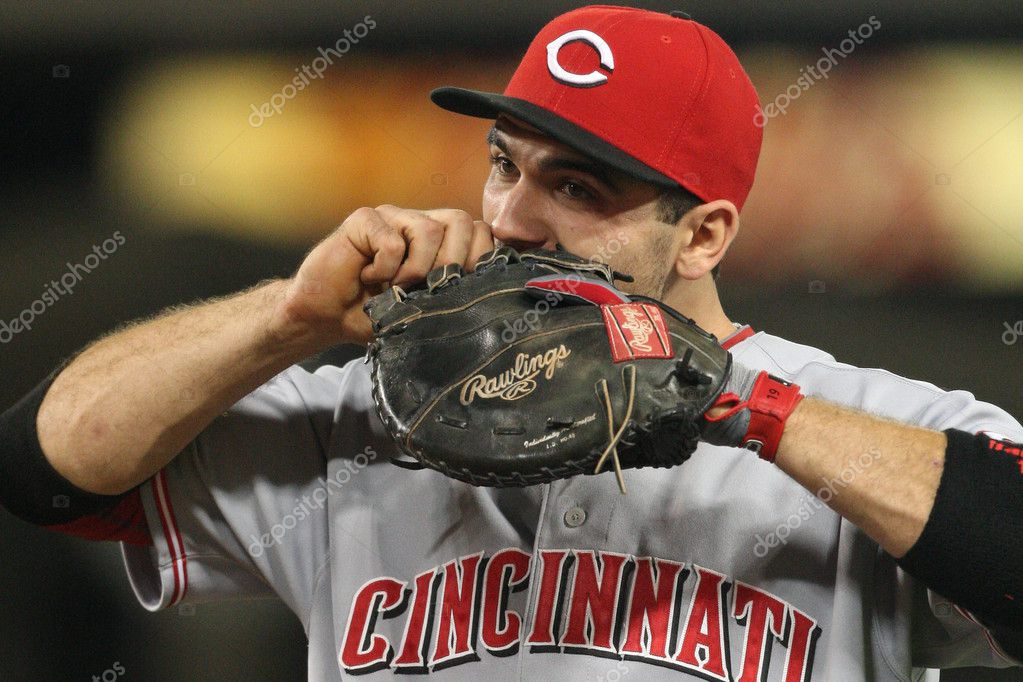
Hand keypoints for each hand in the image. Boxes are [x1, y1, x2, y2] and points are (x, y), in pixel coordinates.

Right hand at [272, 206, 494, 346]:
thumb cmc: (376, 313)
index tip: (463, 290)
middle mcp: (419, 222)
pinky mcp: (365, 220)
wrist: (327, 316)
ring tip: (396, 287)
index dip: (480, 259)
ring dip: (416, 269)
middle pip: (462, 221)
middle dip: (453, 263)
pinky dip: (385, 269)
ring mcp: (393, 217)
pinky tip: (369, 278)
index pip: (480, 231)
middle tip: (429, 290)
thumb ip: (453, 294)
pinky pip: (392, 241)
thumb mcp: (424, 308)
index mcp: (440, 242)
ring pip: (429, 229)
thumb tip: (486, 298)